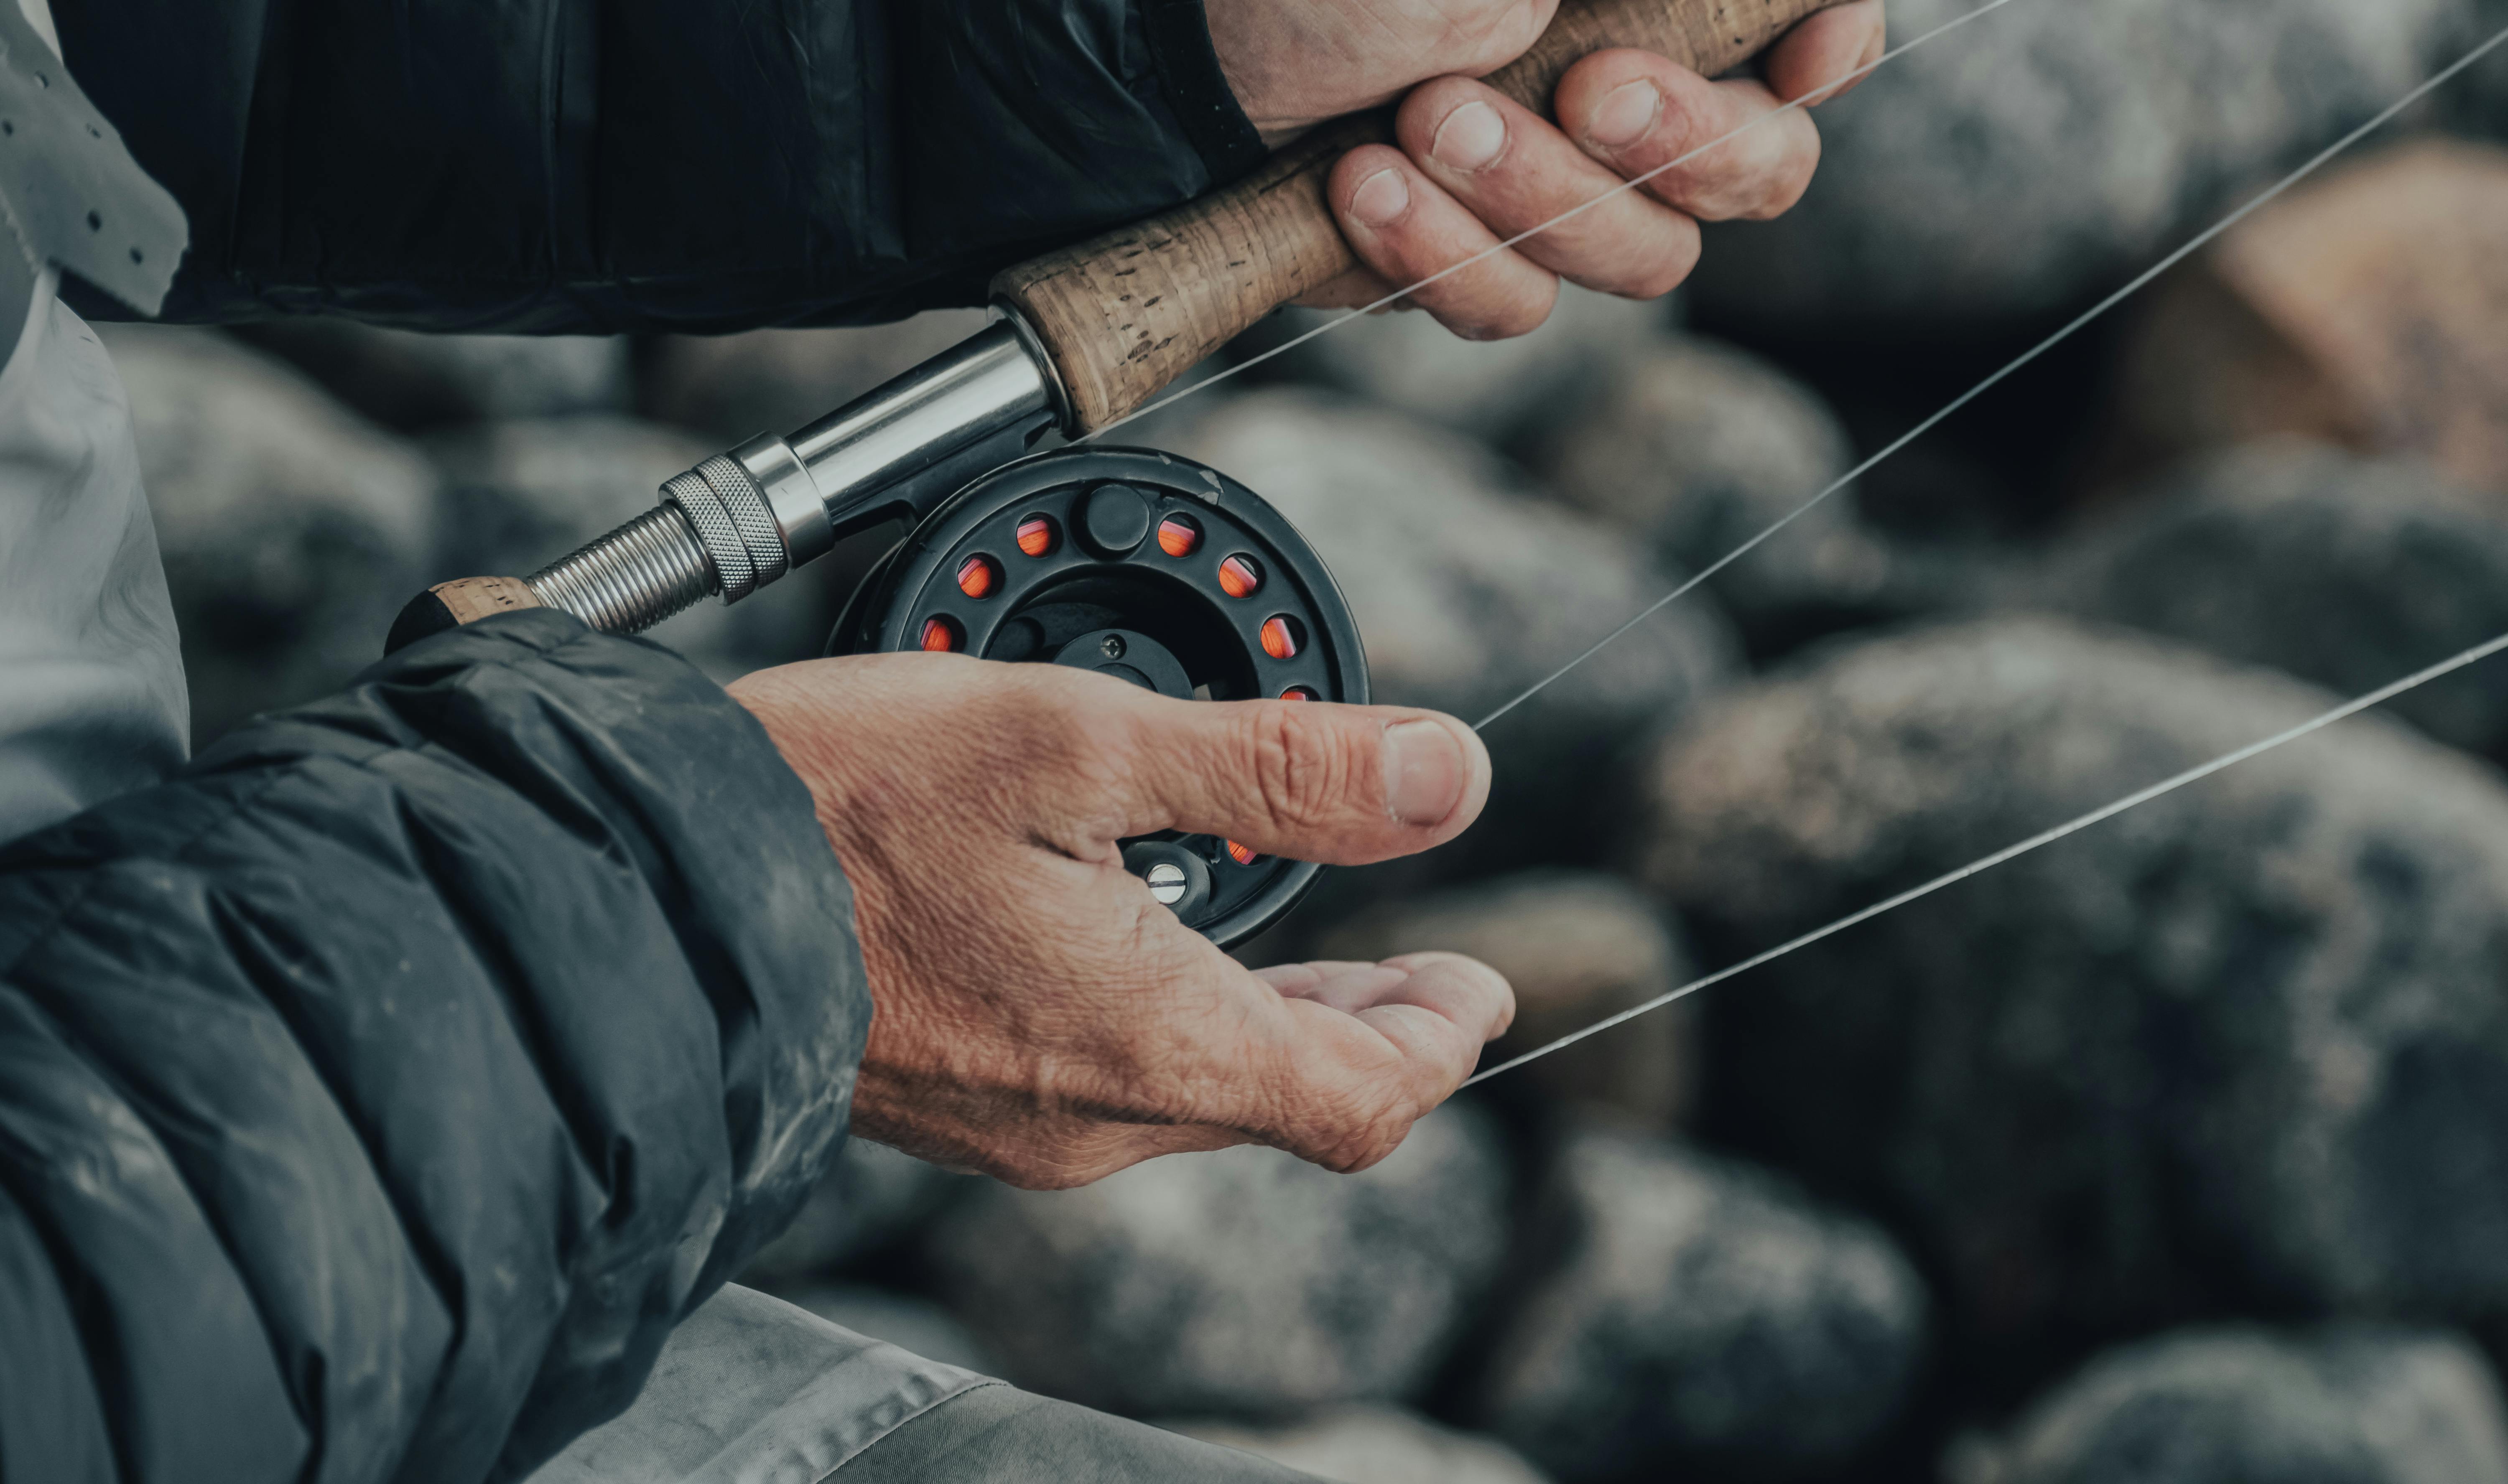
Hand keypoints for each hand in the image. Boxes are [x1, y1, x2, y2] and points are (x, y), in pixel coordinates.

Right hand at [727, 655, 1513, 1188]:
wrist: (653, 884)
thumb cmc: (845, 807)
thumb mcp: (1084, 740)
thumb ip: (1278, 768)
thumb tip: (1442, 775)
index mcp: (1151, 1042)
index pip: (1367, 1096)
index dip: (1441, 1038)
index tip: (1479, 989)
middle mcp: (1093, 1116)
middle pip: (1289, 1097)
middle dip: (1370, 1031)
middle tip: (1424, 979)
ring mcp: (1018, 1124)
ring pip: (1198, 1090)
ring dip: (1273, 1024)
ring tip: (1314, 959)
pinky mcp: (957, 1103)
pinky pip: (1106, 1085)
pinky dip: (1174, 1024)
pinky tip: (1165, 956)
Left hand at [1204, 0, 1886, 337]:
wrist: (1163, 61)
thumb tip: (1742, 12)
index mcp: (1642, 3)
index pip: (1808, 38)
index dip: (1829, 50)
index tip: (1805, 50)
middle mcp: (1617, 90)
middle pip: (1756, 170)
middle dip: (1681, 142)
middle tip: (1588, 90)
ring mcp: (1545, 185)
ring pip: (1640, 258)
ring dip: (1537, 199)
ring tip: (1420, 125)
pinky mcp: (1464, 257)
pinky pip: (1514, 305)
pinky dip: (1446, 258)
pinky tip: (1364, 189)